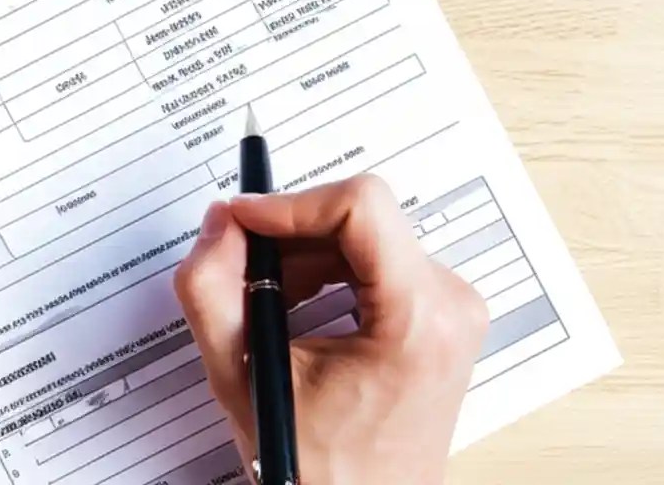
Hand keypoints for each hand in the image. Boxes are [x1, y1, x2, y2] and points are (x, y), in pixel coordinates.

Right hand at [174, 175, 489, 484]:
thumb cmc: (324, 465)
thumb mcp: (244, 375)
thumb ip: (211, 287)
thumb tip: (220, 223)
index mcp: (419, 319)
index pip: (361, 206)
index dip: (291, 204)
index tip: (244, 221)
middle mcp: (451, 304)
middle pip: (361, 218)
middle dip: (291, 234)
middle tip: (244, 267)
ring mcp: (452, 308)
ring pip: (367, 234)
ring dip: (307, 253)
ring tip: (269, 296)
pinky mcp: (441, 313)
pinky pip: (380, 259)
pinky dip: (330, 270)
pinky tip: (298, 306)